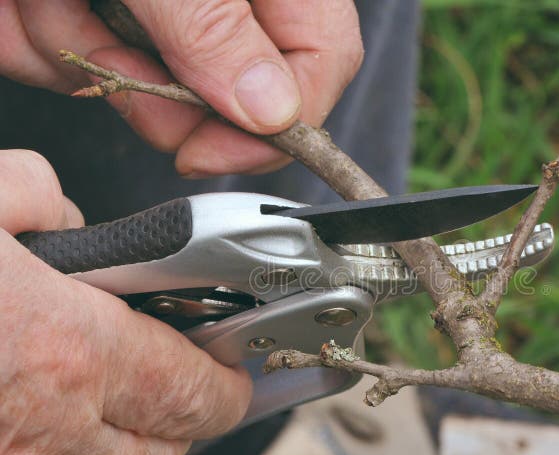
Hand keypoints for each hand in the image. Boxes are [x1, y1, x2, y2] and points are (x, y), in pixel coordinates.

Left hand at [0, 0, 363, 175]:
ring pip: (149, 87)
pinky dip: (49, 44)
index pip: (321, 56)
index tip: (210, 150)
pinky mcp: (106, 20)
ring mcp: (165, 12)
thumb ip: (216, 27)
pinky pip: (89, 66)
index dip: (279, 120)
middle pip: (231, 93)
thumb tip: (276, 111)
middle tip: (112, 55)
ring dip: (86, 53)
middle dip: (156, 88)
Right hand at [0, 150, 251, 454]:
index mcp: (62, 353)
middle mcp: (40, 434)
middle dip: (188, 424)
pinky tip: (47, 438)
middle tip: (188, 388)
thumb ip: (32, 196)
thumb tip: (60, 217)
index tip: (234, 372)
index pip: (190, 390)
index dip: (227, 385)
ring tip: (125, 413)